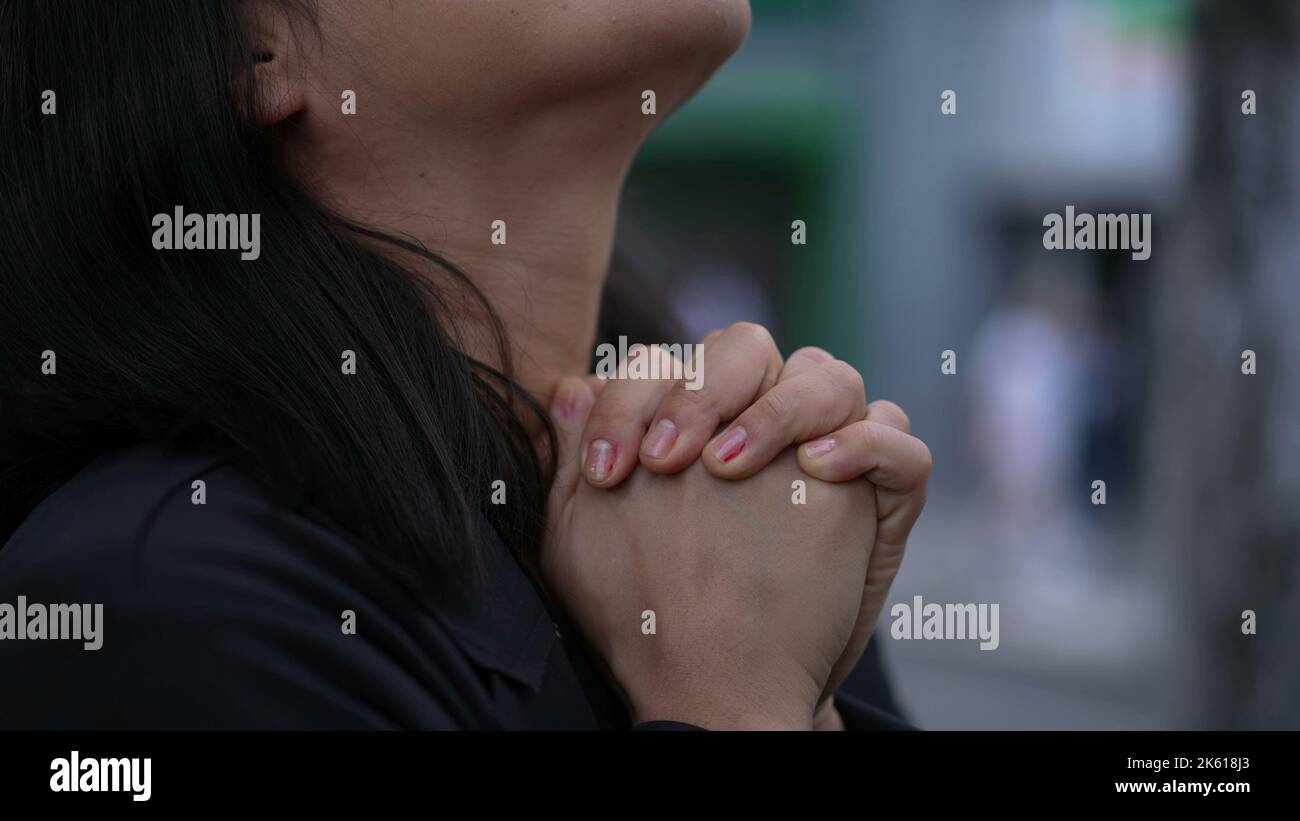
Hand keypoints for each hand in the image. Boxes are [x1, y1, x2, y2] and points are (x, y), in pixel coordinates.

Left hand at [576, 323, 931, 720]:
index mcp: (702, 418)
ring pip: (829, 377)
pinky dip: (864, 443)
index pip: (674, 363)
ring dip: (777, 410)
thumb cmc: (656, 612)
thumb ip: (574, 462)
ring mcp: (833, 453)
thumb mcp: (592, 540)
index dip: (632, 400)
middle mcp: (768, 421)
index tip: (603, 472)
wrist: (721, 692)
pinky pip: (900, 446)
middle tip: (666, 462)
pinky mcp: (886, 499)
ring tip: (728, 467)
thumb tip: (569, 386)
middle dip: (703, 391)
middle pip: (750, 350)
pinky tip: (814, 470)